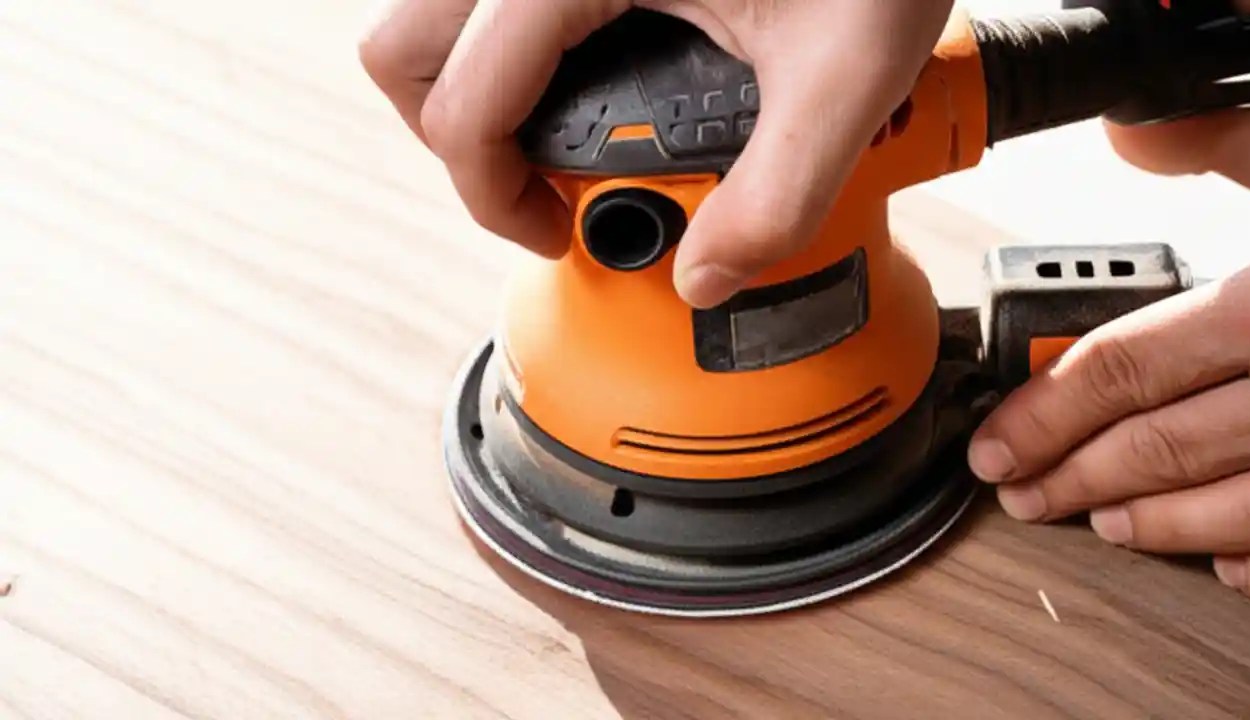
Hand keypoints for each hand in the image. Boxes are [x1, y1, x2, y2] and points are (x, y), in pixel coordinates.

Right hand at [359, 0, 954, 307]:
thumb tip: (706, 277)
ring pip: (434, 12)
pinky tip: (581, 65)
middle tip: (532, 185)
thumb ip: (778, 194)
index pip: (462, 103)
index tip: (553, 231)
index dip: (493, 198)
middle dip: (454, 140)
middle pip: (404, 45)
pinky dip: (505, 44)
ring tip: (552, 131)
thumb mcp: (845, 71)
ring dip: (467, 85)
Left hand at [969, 34, 1249, 606]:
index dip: (1042, 415)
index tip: (995, 446)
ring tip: (1104, 526)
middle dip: (1075, 478)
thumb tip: (1134, 131)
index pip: (1121, 373)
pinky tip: (1235, 571)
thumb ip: (1233, 143)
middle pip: (1157, 453)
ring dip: (1159, 526)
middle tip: (1023, 497)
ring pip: (1236, 513)